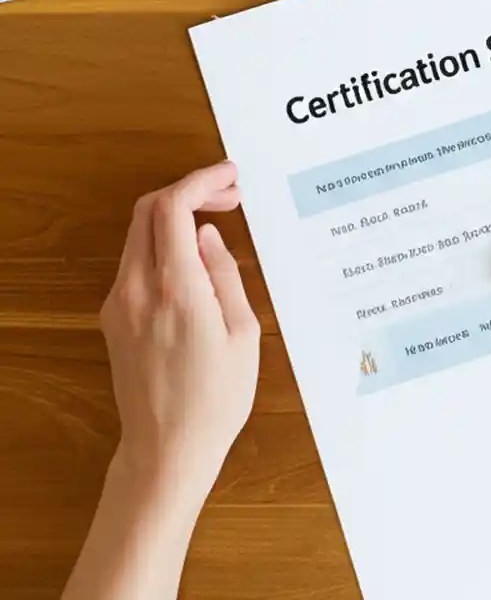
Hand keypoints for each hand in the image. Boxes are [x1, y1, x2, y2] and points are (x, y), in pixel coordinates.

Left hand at [65, 162, 260, 599]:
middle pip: (148, 211)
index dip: (201, 181)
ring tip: (218, 221)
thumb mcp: (243, 334)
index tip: (230, 176)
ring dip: (175, 214)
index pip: (173, 209)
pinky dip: (163, 242)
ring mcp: (120, 302)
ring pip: (139, 232)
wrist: (167, 447)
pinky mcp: (115, 316)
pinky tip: (196, 256)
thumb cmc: (217, 400)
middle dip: (189, 190)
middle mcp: (138, 290)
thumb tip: (207, 236)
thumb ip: (224, 276)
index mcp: (176, 292)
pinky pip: (136, 260)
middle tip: (229, 194)